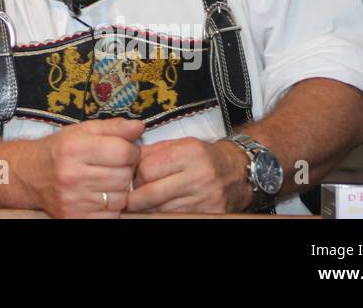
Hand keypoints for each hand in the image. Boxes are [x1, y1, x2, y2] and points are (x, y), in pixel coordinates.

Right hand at [18, 118, 143, 217]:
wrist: (30, 175)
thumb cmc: (60, 150)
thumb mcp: (82, 131)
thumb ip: (113, 127)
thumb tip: (139, 127)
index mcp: (74, 148)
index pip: (123, 152)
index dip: (131, 150)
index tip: (126, 150)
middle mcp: (71, 175)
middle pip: (123, 176)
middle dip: (126, 170)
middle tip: (115, 165)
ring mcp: (73, 200)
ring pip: (120, 198)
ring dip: (120, 189)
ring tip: (107, 180)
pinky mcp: (75, 218)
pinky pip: (111, 215)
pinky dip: (111, 206)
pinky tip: (100, 195)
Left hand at [125, 137, 250, 213]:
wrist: (237, 172)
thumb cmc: (202, 157)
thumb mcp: (179, 144)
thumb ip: (151, 152)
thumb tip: (125, 165)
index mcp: (190, 153)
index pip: (147, 169)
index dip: (135, 174)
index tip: (132, 176)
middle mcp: (200, 177)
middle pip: (152, 193)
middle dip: (136, 196)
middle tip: (129, 197)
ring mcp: (207, 199)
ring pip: (161, 210)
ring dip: (149, 208)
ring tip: (146, 202)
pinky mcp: (211, 215)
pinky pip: (177, 218)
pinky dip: (164, 215)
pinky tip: (161, 208)